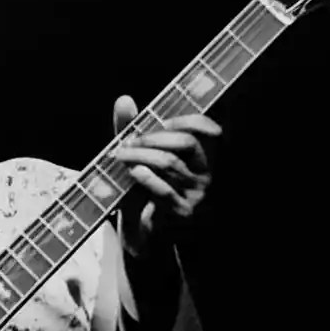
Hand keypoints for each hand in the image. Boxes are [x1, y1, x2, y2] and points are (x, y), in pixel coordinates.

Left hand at [111, 94, 219, 254]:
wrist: (138, 231)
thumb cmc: (139, 187)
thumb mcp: (134, 156)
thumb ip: (129, 129)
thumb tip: (123, 100)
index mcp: (198, 155)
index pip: (208, 129)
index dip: (187, 120)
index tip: (160, 120)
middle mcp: (204, 172)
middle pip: (185, 143)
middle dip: (153, 138)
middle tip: (127, 142)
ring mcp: (196, 193)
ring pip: (170, 164)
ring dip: (141, 156)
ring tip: (121, 157)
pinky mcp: (183, 213)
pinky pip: (166, 191)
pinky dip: (148, 179)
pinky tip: (134, 172)